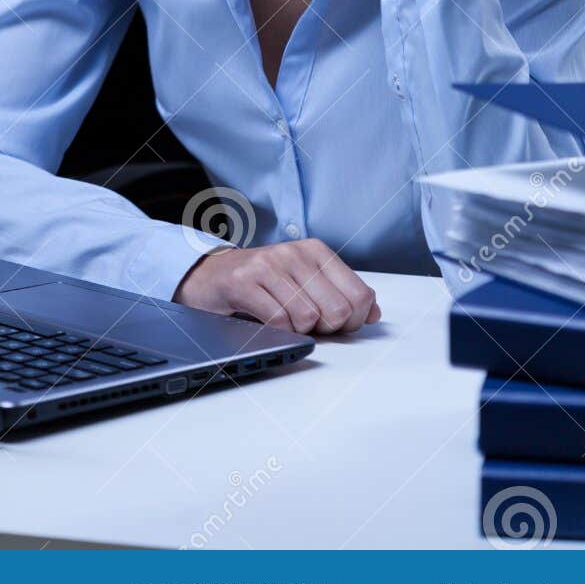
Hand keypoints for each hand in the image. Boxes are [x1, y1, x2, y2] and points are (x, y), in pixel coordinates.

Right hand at [173, 238, 380, 334]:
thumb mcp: (306, 281)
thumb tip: (373, 313)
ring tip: (283, 318)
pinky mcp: (244, 282)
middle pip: (337, 311)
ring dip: (297, 331)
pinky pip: (278, 322)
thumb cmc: (262, 282)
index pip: (360, 295)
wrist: (210, 275)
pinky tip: (268, 321)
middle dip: (326, 329)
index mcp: (317, 251)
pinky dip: (277, 332)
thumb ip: (340, 294)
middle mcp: (295, 252)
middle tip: (308, 325)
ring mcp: (269, 265)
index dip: (354, 321)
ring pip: (308, 319)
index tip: (336, 323)